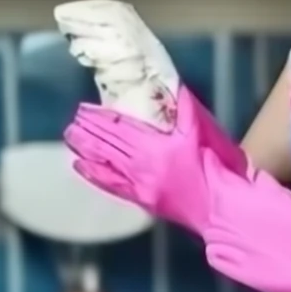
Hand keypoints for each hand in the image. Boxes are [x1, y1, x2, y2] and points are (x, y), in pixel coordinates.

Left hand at [63, 85, 248, 234]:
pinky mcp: (141, 200)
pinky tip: (80, 167)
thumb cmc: (215, 166)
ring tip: (70, 137)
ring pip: (104, 164)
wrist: (220, 207)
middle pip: (107, 145)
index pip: (119, 128)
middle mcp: (141, 166)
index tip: (84, 108)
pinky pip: (111, 186)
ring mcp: (139, 185)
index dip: (100, 118)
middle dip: (87, 132)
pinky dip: (94, 176)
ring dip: (85, 150)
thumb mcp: (202, 131)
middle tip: (72, 120)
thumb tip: (174, 84)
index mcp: (155, 147)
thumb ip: (186, 108)